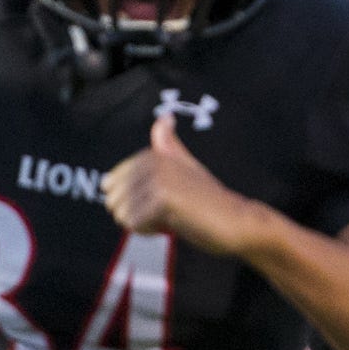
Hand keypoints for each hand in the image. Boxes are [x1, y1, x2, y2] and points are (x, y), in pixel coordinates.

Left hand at [104, 110, 265, 254]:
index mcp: (155, 153)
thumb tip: (165, 117)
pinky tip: (169, 226)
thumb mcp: (187, 168)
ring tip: (166, 219)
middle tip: (161, 214)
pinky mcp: (163, 198)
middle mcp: (155, 161)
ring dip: (140, 224)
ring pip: (121, 212)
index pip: (112, 181)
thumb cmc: (210, 201)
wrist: (236, 221)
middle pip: (113, 197)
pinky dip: (147, 232)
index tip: (155, 203)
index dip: (128, 200)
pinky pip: (134, 223)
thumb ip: (170, 147)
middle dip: (131, 214)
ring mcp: (159, 178)